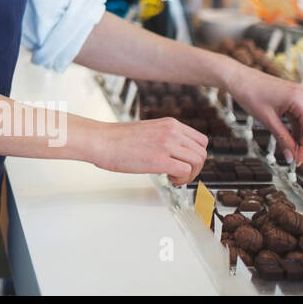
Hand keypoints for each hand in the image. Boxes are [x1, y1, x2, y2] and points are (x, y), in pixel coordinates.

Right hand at [90, 117, 207, 186]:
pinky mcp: (159, 160)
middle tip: (180, 174)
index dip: (195, 155)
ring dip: (189, 175)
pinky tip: (169, 179)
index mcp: (170, 123)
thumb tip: (175, 153)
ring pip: (197, 162)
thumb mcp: (148, 130)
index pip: (201, 140)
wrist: (100, 140)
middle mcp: (172, 132)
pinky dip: (181, 180)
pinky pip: (185, 171)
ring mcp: (166, 145)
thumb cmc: (116, 139)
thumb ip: (165, 137)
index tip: (185, 163)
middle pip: (202, 153)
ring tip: (174, 178)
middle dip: (195, 168)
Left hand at [224, 57, 302, 164]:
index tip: (298, 158)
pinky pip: (298, 117)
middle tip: (296, 157)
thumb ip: (281, 138)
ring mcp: (297, 96)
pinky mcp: (291, 99)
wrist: (236, 77)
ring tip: (291, 151)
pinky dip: (295, 129)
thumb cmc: (248, 92)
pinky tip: (289, 140)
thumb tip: (291, 155)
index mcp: (298, 97)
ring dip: (301, 137)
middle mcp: (302, 95)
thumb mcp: (266, 119)